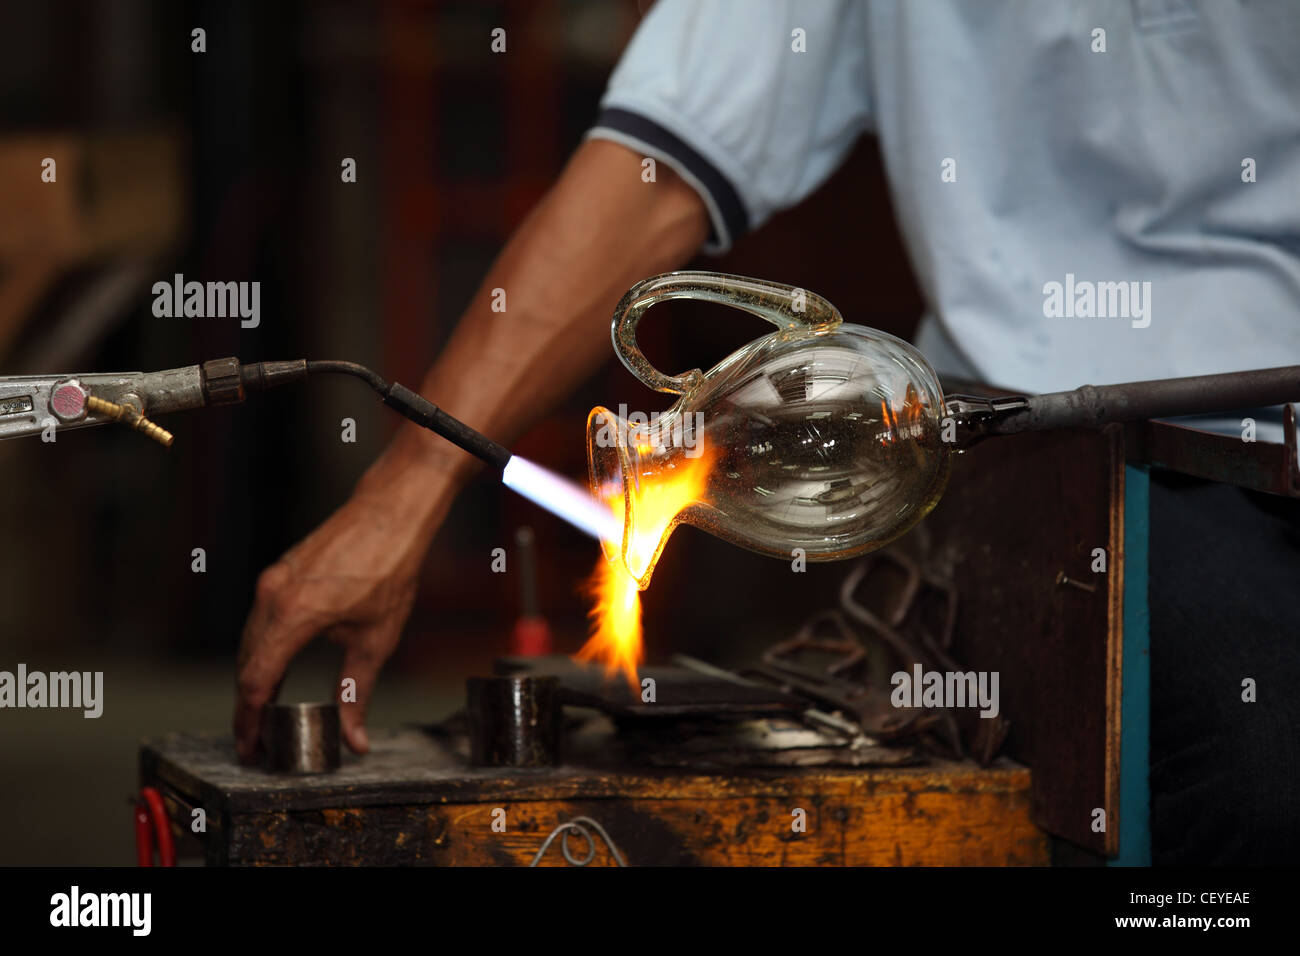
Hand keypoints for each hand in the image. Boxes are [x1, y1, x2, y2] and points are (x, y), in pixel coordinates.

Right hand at [234, 485, 431, 762]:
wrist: (389, 515)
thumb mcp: (377, 640)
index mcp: (293, 615)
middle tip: (257, 743)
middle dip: (248, 707)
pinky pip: (259, 623)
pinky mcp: (278, 574)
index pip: (256, 682)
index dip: (249, 722)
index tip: (250, 749)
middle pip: (246, 665)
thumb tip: (355, 739)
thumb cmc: (388, 569)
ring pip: (250, 643)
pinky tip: (274, 672)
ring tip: (264, 716)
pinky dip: (261, 652)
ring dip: (253, 680)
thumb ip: (358, 692)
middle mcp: (272, 597)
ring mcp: (271, 582)